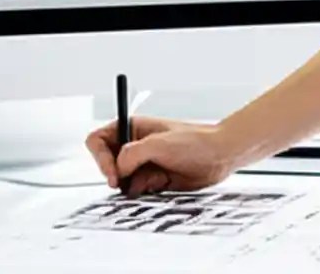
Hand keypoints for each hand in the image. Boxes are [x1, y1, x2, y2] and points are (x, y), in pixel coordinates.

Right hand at [84, 116, 236, 195]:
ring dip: (135, 184)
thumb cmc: (195, 141)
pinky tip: (163, 183)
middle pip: (108, 164)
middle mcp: (135, 145)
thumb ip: (131, 154)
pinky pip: (138, 190)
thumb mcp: (158, 144)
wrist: (220, 155)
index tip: (112, 174)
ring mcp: (144, 163)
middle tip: (126, 184)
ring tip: (156, 179)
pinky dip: (146, 191)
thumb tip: (119, 170)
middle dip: (117, 176)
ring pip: (123, 181)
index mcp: (132, 128)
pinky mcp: (154, 179)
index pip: (99, 141)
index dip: (100, 158)